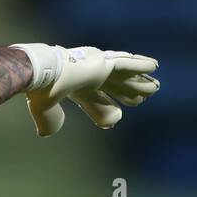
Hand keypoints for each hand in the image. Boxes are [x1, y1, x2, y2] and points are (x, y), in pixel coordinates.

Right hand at [10, 43, 159, 136]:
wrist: (42, 75)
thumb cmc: (40, 91)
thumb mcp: (44, 110)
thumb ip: (49, 120)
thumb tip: (45, 134)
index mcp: (76, 87)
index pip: (95, 98)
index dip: (106, 108)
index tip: (116, 119)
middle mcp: (89, 76)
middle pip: (115, 86)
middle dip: (128, 92)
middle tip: (141, 99)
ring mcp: (98, 67)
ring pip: (125, 76)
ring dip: (141, 82)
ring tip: (156, 87)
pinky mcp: (105, 62)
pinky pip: (128, 65)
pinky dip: (142, 66)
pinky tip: (156, 67)